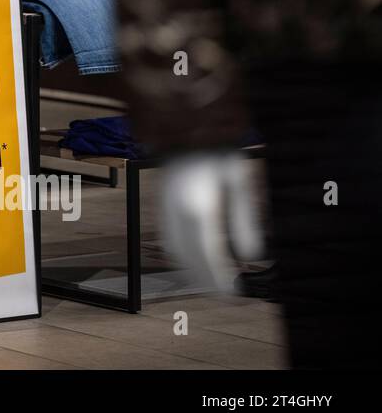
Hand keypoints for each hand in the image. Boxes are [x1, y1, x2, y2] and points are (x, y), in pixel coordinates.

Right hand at [160, 152, 263, 292]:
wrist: (184, 119)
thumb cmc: (216, 145)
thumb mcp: (240, 180)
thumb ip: (245, 219)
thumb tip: (251, 253)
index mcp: (199, 207)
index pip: (209, 255)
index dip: (220, 278)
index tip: (233, 293)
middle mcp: (177, 211)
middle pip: (186, 257)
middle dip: (202, 279)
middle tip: (222, 292)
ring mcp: (165, 206)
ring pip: (172, 249)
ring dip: (188, 268)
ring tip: (207, 279)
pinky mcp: (161, 201)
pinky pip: (166, 235)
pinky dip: (178, 252)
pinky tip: (191, 255)